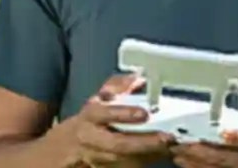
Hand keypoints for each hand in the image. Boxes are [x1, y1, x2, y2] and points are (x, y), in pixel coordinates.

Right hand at [61, 72, 176, 166]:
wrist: (69, 146)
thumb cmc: (91, 118)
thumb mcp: (99, 98)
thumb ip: (118, 86)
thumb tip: (139, 78)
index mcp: (91, 115)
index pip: (105, 114)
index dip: (124, 114)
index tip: (144, 113)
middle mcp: (92, 138)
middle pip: (118, 144)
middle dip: (144, 142)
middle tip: (166, 138)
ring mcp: (97, 157)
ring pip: (125, 160)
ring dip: (148, 155)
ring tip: (168, 146)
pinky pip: (127, 167)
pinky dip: (145, 161)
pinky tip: (159, 154)